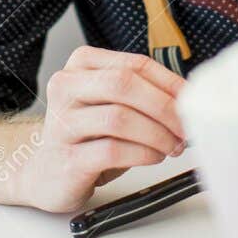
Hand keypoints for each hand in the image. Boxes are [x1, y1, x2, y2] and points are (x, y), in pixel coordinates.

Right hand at [15, 46, 185, 212]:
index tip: (191, 101)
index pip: (134, 64)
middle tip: (185, 127)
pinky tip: (153, 157)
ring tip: (171, 146)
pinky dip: (142, 154)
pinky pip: (112, 150)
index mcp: (81, 65)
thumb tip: (187, 99)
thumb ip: (141, 95)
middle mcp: (66, 86)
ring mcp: (62, 122)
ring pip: (119, 117)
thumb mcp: (110, 105)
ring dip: (157, 134)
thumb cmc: (85, 137)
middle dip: (164, 106)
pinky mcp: (66, 157)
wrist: (46, 173)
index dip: (169, 82)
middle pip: (124, 84)